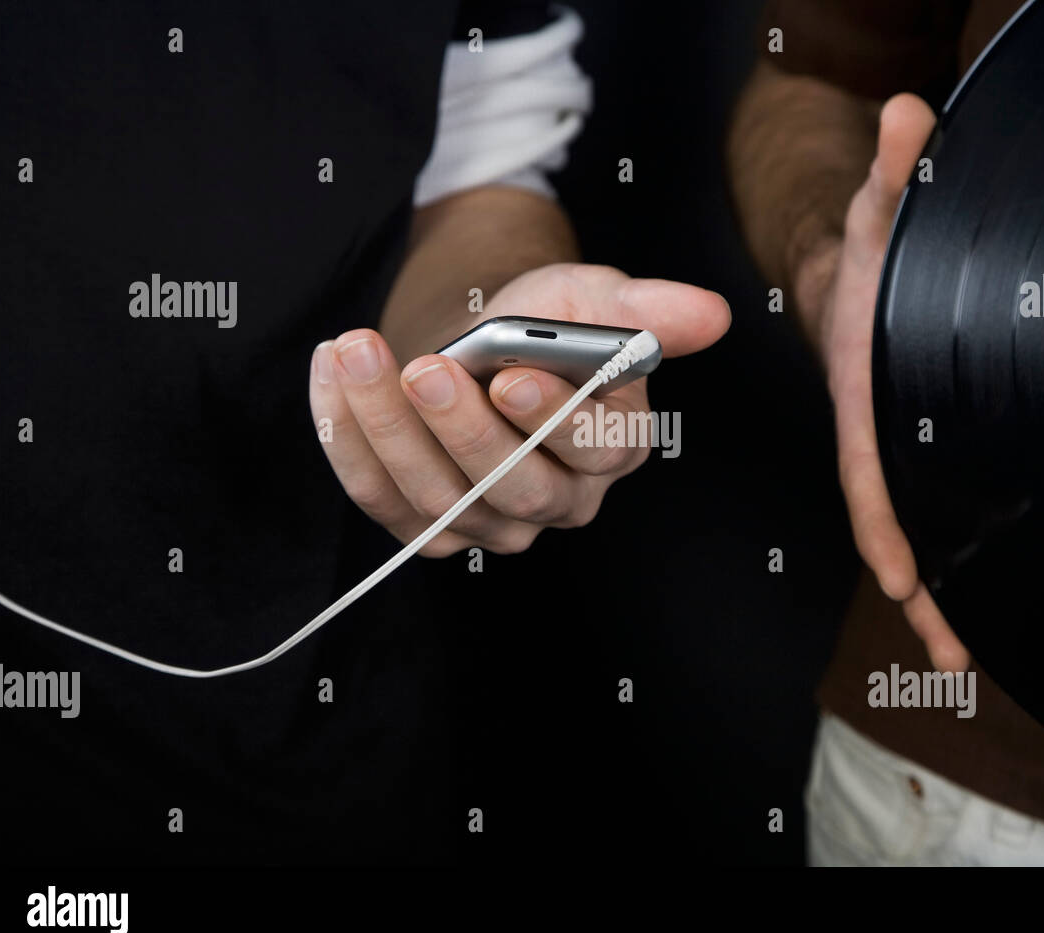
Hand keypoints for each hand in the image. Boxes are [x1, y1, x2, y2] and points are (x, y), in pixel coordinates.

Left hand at [309, 263, 729, 555]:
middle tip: (424, 369)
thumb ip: (646, 307)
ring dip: (391, 430)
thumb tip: (711, 312)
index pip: (597, 450)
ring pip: (442, 501)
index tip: (514, 375)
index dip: (555, 419)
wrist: (482, 342)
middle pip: (518, 490)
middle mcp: (563, 499)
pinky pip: (384, 501)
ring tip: (357, 353)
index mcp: (615, 445)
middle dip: (465, 432)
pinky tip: (332, 375)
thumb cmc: (546, 322)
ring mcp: (493, 522)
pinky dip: (349, 442)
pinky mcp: (432, 523)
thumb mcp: (595, 297)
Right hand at [810, 94, 969, 671]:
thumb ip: (895, 170)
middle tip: (949, 655)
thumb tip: (909, 117)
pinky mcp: (913, 458)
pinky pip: (926, 518)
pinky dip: (942, 566)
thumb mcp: (880, 208)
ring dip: (933, 597)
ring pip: (911, 535)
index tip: (899, 574)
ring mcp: (892, 454)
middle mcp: (872, 438)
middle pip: (890, 523)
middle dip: (918, 592)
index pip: (866, 466)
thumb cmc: (864, 253)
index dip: (882, 519)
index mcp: (861, 397)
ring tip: (958, 658)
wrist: (846, 282)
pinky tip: (964, 602)